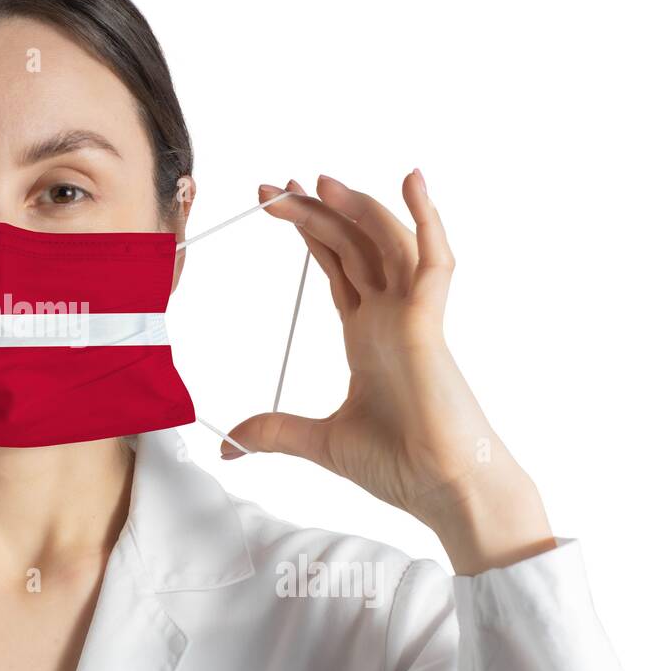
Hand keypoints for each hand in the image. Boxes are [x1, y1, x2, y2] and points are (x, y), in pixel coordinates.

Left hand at [225, 171, 554, 574]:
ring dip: (356, 206)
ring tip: (317, 179)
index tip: (271, 203)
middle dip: (314, 210)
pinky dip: (426, 218)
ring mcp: (413, 315)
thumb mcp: (319, 442)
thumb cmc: (399, 465)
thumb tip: (227, 446)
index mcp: (367, 334)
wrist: (443, 491)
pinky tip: (411, 180)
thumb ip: (274, 433)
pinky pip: (434, 260)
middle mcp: (390, 316)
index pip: (336, 264)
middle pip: (353, 243)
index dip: (307, 231)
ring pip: (386, 241)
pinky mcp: (431, 324)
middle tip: (272, 185)